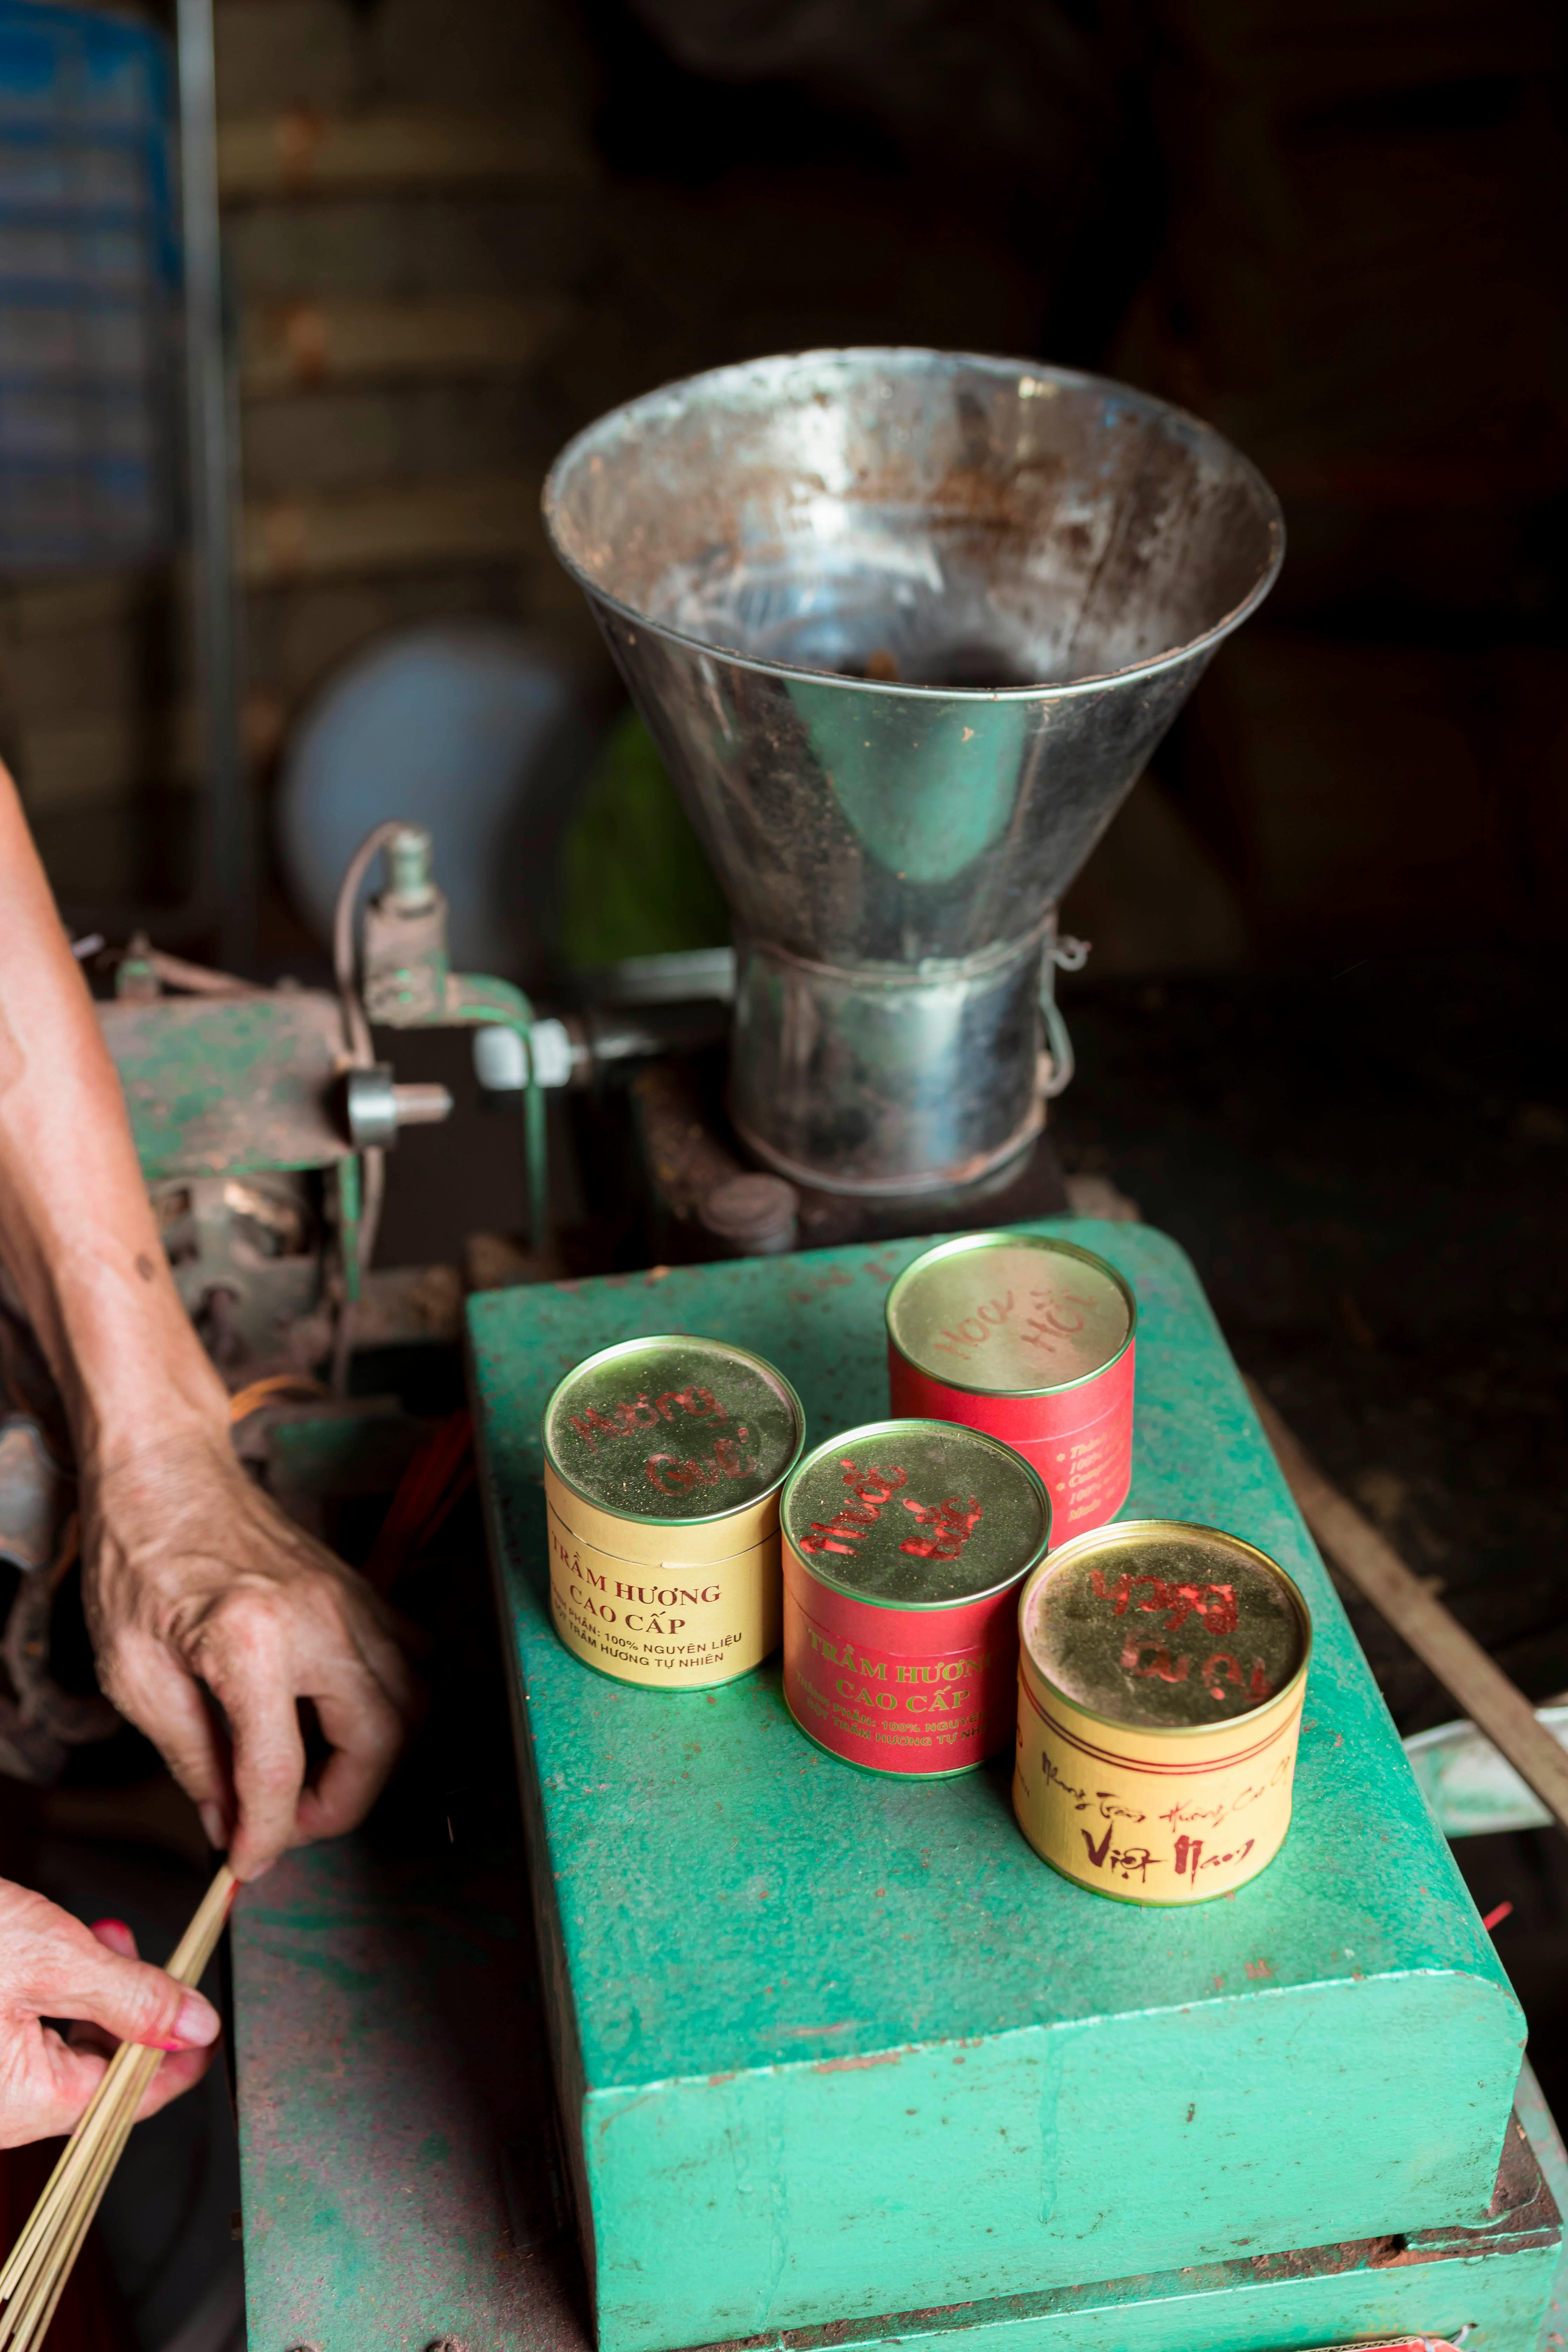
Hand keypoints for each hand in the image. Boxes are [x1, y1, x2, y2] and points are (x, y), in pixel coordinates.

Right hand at [0, 1886, 217, 2147]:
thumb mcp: (49, 1958)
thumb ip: (129, 1997)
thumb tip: (197, 2027)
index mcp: (23, 2104)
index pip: (127, 2100)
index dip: (176, 2059)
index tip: (206, 2020)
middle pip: (96, 2074)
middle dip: (129, 2009)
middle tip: (133, 1946)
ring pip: (62, 2051)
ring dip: (93, 1996)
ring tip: (95, 1939)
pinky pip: (24, 2042)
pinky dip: (51, 1999)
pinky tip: (49, 1953)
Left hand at [82, 1428, 418, 1880]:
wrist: (165, 1473)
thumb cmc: (138, 1560)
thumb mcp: (134, 1674)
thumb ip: (191, 1756)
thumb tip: (229, 1821)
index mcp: (249, 1642)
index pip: (278, 1771)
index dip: (267, 1834)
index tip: (249, 1862)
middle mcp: (319, 1620)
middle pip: (378, 1742)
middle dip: (341, 1804)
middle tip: (290, 1821)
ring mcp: (353, 1601)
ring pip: (413, 1704)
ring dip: (375, 1759)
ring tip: (318, 1776)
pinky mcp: (365, 1590)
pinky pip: (414, 1659)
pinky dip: (395, 1704)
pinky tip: (344, 1717)